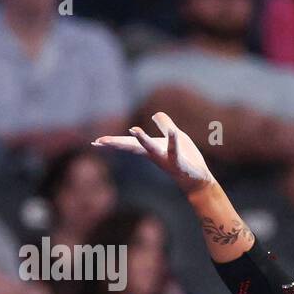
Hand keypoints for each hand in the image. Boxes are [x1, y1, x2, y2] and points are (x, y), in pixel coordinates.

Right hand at [92, 113, 214, 193]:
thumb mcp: (174, 137)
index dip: (113, 142)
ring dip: (143, 140)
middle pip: (133, 147)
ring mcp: (166, 160)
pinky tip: (173, 131)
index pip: (128, 144)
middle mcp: (155, 155)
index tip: (95, 142)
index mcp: (151, 148)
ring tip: (133, 129)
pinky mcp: (179, 164)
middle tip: (99, 141)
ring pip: (152, 149)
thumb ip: (165, 125)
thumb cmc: (185, 158)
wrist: (199, 180)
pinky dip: (173, 141)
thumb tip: (155, 114)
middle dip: (117, 144)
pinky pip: (176, 151)